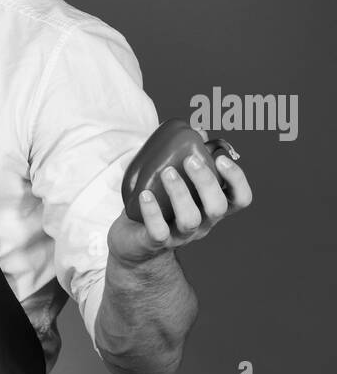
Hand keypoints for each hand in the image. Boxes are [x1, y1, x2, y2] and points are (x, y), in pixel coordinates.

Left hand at [108, 152, 252, 265]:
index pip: (240, 198)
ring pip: (190, 219)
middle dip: (206, 181)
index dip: (237, 179)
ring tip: (167, 172)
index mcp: (211, 207)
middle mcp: (202, 224)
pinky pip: (158, 231)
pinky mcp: (154, 242)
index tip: (221, 158)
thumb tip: (199, 131)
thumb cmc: (160, 206)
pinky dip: (152, 212)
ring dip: (180, 193)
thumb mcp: (177, 181)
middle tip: (190, 160)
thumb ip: (190, 156)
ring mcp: (179, 236)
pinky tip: (145, 195)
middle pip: (217, 207)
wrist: (133, 242)